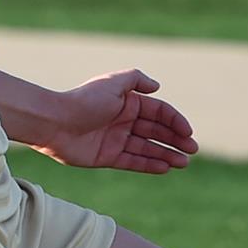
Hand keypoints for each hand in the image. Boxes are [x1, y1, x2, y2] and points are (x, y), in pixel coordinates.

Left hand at [35, 69, 198, 173]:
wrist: (55, 122)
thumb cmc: (84, 101)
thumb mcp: (113, 83)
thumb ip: (137, 80)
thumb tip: (157, 86)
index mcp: (128, 102)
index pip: (159, 112)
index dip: (175, 122)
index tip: (188, 133)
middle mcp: (124, 121)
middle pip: (156, 132)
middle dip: (176, 140)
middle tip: (192, 150)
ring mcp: (117, 140)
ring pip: (148, 148)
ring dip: (166, 155)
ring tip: (184, 162)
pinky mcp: (108, 157)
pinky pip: (133, 162)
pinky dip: (149, 165)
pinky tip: (165, 168)